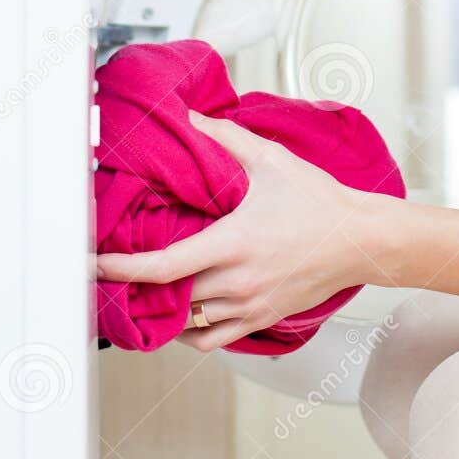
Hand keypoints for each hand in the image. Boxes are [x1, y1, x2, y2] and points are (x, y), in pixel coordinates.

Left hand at [94, 111, 393, 350]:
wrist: (361, 240)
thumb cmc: (321, 203)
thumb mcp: (272, 161)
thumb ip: (227, 139)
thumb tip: (193, 119)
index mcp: (233, 243)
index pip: (163, 266)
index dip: (122, 268)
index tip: (96, 264)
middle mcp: (238, 281)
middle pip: (169, 296)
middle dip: (137, 287)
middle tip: (115, 274)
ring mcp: (249, 305)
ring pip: (187, 322)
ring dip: (163, 309)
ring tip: (146, 293)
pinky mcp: (261, 318)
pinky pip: (211, 339)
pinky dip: (189, 332)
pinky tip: (182, 314)